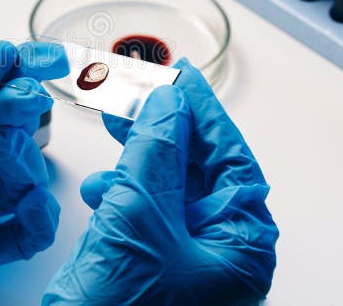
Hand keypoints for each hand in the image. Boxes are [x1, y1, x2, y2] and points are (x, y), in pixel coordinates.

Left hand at [0, 38, 68, 296]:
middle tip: (14, 102)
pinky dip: (38, 220)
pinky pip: (24, 233)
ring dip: (25, 159)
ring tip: (3, 151)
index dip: (29, 70)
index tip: (51, 59)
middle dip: (23, 109)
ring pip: (26, 175)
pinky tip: (30, 205)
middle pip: (19, 127)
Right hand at [43, 59, 277, 304]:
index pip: (230, 158)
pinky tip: (100, 189)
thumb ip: (157, 152)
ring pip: (167, 186)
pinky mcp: (152, 265)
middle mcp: (222, 252)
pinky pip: (145, 211)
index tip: (181, 77)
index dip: (202, 113)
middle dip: (164, 129)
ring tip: (115, 128)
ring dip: (138, 156)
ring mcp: (186, 260)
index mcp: (242, 244)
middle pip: (199, 169)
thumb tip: (170, 104)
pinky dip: (121, 191)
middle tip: (140, 91)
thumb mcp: (141, 217)